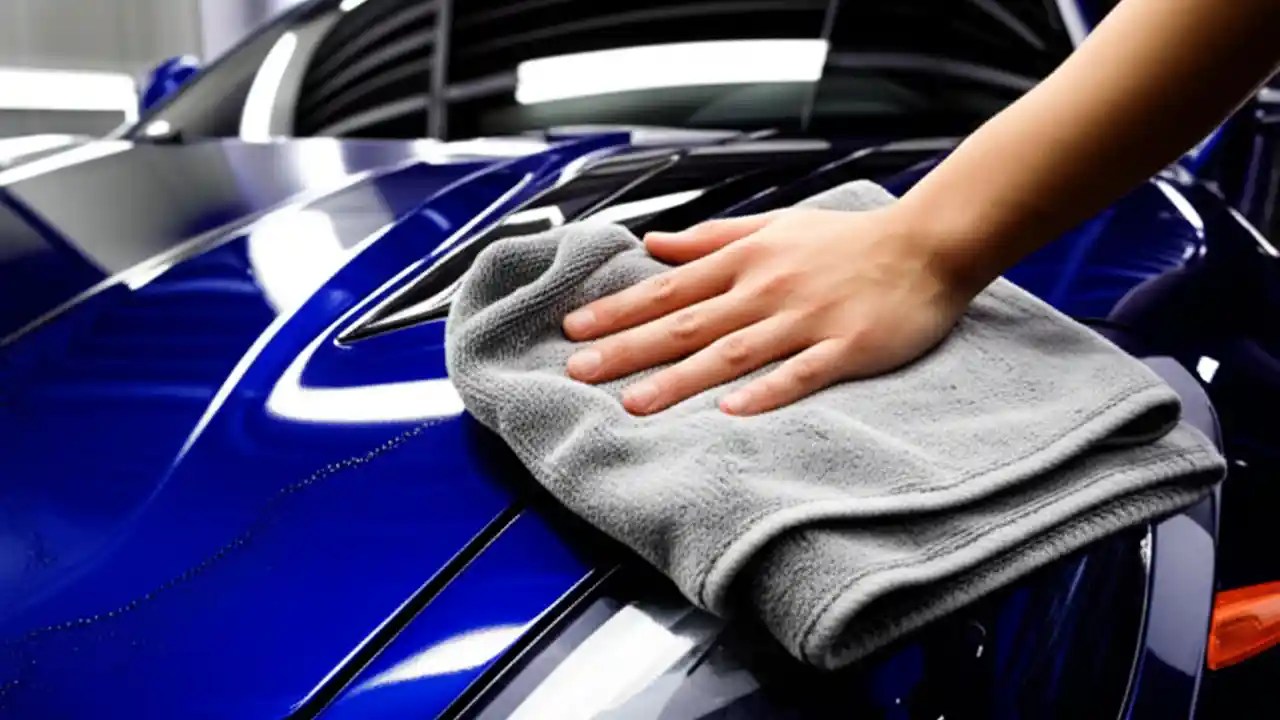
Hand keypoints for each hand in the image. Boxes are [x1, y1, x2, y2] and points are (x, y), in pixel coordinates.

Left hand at [562, 206, 976, 415]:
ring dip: (681, 378)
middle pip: (687, 323)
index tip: (576, 330)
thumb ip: (711, 238)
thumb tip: (653, 243)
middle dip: (629, 348)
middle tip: (579, 371)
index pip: (669, 288)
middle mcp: (767, 290)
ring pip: (732, 352)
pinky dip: (767, 390)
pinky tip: (732, 411)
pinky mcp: (847, 347)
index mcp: (747, 261)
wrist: (927, 243)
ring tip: (635, 403)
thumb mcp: (775, 225)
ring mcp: (807, 319)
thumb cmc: (847, 239)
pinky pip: (801, 372)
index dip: (620, 309)